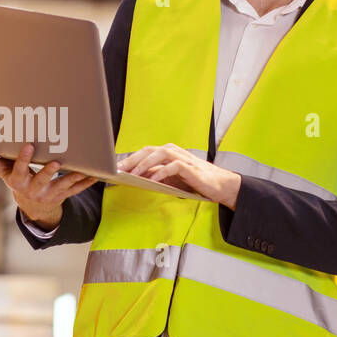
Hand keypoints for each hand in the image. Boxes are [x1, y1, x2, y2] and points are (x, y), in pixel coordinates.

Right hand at [0, 143, 98, 229]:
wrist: (32, 206)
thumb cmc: (17, 181)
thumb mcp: (4, 174)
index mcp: (18, 182)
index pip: (19, 170)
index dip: (23, 159)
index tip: (29, 145)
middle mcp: (34, 190)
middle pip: (41, 181)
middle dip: (48, 172)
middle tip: (55, 162)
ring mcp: (50, 194)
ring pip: (62, 186)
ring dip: (72, 178)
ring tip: (81, 170)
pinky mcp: (63, 196)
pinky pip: (76, 190)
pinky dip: (86, 183)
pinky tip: (96, 175)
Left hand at [117, 143, 241, 206]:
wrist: (220, 185)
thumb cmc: (194, 181)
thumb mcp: (171, 178)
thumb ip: (156, 174)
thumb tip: (136, 176)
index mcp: (168, 152)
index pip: (145, 152)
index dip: (130, 157)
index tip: (116, 166)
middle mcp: (174, 151)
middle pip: (149, 150)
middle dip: (132, 159)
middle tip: (119, 169)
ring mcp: (183, 158)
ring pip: (160, 154)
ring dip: (144, 164)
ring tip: (133, 174)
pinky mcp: (190, 167)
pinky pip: (173, 166)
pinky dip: (162, 172)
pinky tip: (152, 180)